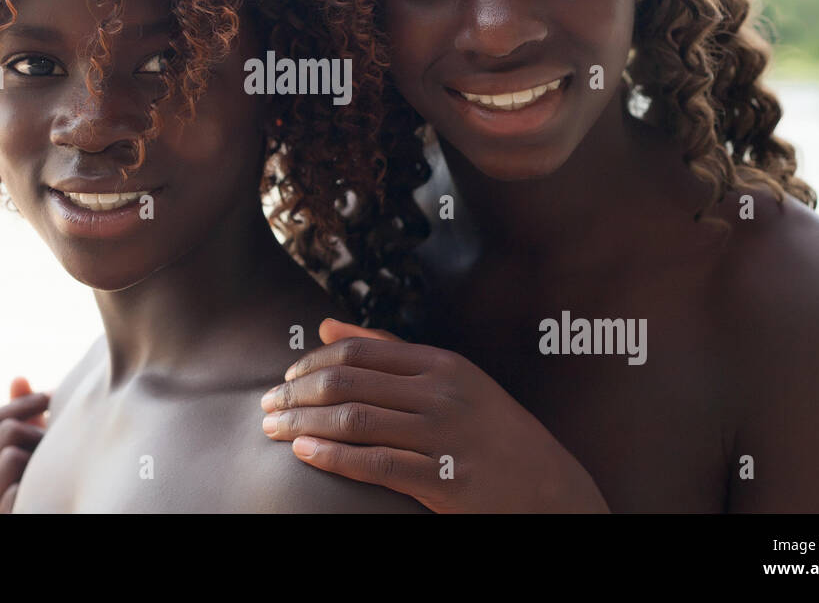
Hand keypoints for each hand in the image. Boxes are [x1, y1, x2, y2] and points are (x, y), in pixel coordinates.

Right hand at [0, 376, 50, 512]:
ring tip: (52, 468)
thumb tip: (19, 378)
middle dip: (36, 429)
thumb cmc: (35, 489)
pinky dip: (35, 489)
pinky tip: (47, 493)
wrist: (37, 518)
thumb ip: (19, 419)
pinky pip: (18, 492)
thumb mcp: (25, 452)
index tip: (53, 396)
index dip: (25, 403)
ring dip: (40, 457)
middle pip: (5, 432)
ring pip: (12, 456)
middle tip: (56, 439)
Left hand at [259, 319, 608, 512]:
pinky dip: (331, 456)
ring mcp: (443, 436)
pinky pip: (373, 463)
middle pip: (346, 384)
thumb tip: (327, 327)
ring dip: (302, 424)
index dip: (311, 363)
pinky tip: (304, 454)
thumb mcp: (454, 380)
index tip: (286, 377)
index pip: (358, 353)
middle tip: (266, 406)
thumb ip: (390, 352)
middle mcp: (441, 394)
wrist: (552, 490)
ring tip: (273, 430)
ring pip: (353, 421)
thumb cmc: (495, 432)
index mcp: (443, 364)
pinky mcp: (443, 481)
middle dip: (295, 394)